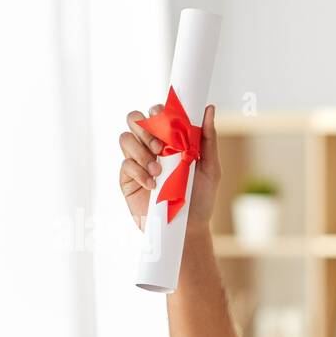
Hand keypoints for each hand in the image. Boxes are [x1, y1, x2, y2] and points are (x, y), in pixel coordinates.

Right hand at [118, 103, 219, 229]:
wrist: (187, 228)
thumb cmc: (201, 199)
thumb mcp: (210, 169)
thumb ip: (208, 139)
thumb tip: (209, 108)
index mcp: (170, 140)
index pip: (157, 114)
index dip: (158, 111)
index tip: (169, 122)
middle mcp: (151, 147)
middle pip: (135, 119)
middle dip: (146, 128)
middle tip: (160, 147)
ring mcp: (137, 161)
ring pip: (126, 138)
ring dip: (141, 151)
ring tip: (158, 171)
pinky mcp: (127, 178)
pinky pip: (125, 164)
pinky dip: (139, 172)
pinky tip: (153, 185)